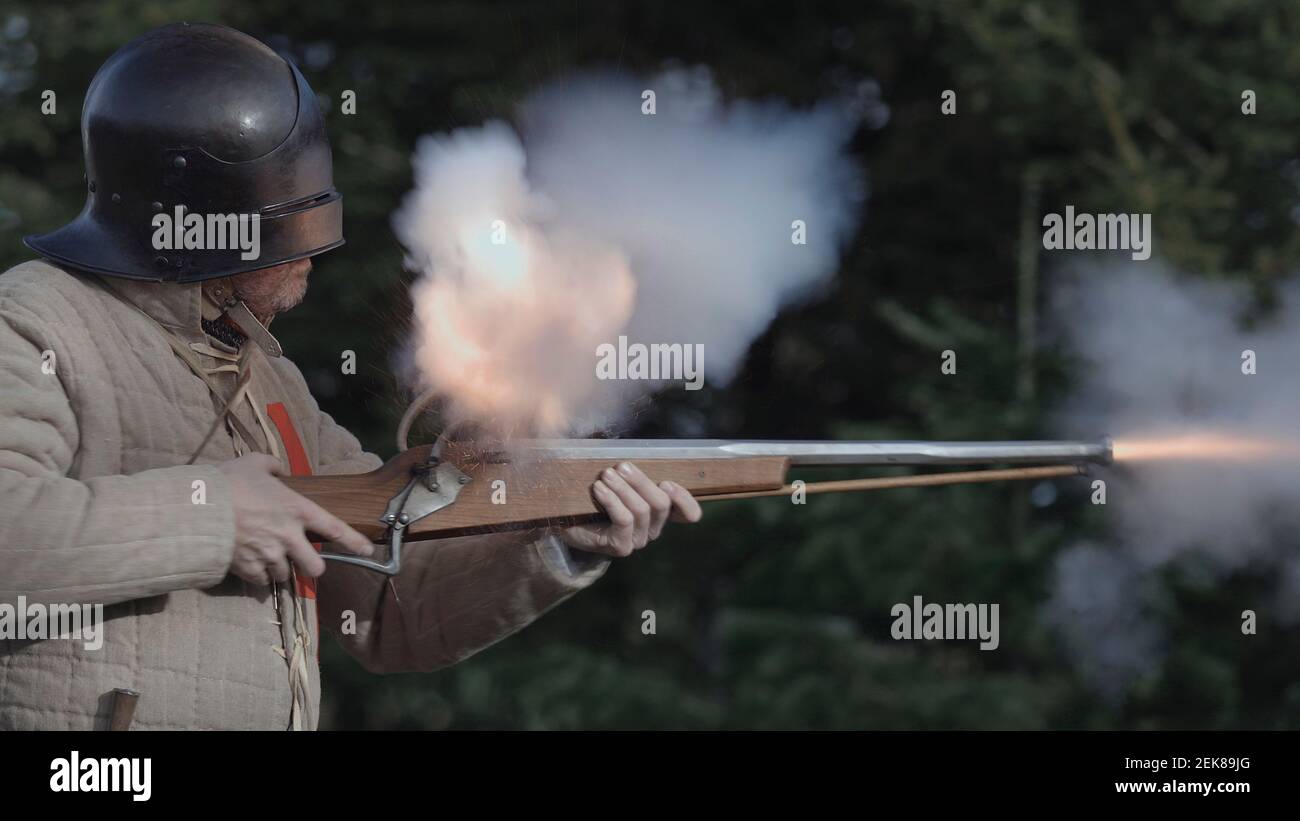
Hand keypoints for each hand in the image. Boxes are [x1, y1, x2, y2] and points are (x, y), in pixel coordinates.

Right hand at [218, 454, 373, 585]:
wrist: (197, 507)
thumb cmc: (228, 482)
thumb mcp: (255, 463)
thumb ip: (273, 465)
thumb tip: (280, 470)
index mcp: (297, 510)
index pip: (335, 529)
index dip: (354, 542)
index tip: (367, 550)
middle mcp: (289, 536)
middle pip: (315, 568)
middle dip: (311, 567)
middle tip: (302, 560)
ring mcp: (269, 555)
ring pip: (285, 576)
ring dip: (280, 570)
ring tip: (267, 557)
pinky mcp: (248, 568)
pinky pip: (261, 582)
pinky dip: (258, 577)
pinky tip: (251, 565)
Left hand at [561, 462, 702, 556]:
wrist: (566, 520)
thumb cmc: (594, 495)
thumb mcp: (618, 479)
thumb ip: (630, 470)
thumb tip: (628, 454)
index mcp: (659, 513)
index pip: (689, 513)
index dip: (685, 499)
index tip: (667, 482)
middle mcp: (652, 529)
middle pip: (661, 503)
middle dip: (641, 481)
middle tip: (621, 466)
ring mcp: (637, 540)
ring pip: (641, 510)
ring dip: (623, 488)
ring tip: (605, 475)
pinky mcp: (621, 547)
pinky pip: (624, 520)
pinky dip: (612, 500)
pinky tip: (599, 489)